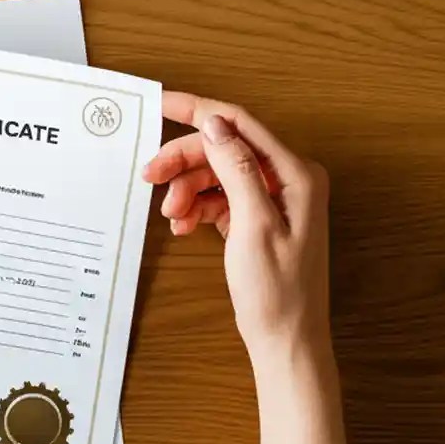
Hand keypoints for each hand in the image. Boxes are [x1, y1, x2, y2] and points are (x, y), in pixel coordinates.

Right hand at [143, 92, 331, 365]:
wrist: (286, 340)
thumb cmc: (277, 292)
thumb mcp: (252, 225)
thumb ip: (235, 169)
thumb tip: (215, 124)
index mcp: (296, 174)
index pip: (240, 124)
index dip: (197, 110)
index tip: (160, 103)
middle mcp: (288, 180)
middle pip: (224, 149)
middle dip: (184, 161)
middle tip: (149, 176)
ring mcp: (273, 200)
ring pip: (217, 175)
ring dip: (188, 190)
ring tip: (170, 216)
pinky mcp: (259, 220)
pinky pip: (220, 199)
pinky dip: (197, 208)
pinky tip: (182, 226)